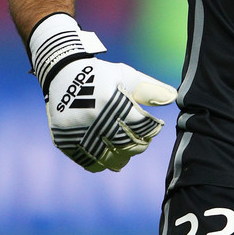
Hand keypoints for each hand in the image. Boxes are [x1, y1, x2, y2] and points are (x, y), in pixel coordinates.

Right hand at [29, 13, 176, 171]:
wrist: (61, 72)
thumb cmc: (101, 74)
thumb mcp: (126, 75)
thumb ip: (149, 88)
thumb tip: (171, 98)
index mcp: (111, 100)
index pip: (141, 125)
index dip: (152, 129)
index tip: (155, 127)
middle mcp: (93, 118)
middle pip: (126, 144)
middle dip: (141, 144)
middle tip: (144, 140)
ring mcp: (77, 131)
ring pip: (108, 157)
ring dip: (124, 157)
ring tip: (129, 149)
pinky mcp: (64, 140)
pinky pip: (88, 161)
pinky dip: (102, 162)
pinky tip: (112, 156)